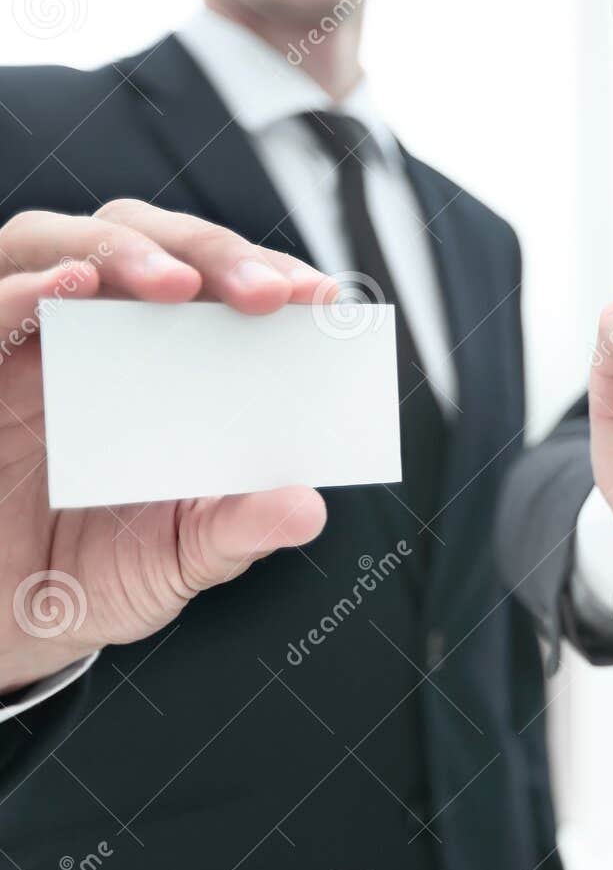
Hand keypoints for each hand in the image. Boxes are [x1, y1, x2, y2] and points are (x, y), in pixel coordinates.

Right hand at [0, 200, 330, 694]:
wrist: (4, 626)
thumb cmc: (92, 574)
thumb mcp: (180, 559)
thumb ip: (239, 530)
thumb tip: (308, 508)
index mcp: (156, 366)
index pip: (211, 287)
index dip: (265, 275)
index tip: (323, 298)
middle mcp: (87, 338)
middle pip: (143, 243)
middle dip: (213, 254)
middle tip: (269, 293)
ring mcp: (18, 348)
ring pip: (54, 246)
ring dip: (121, 252)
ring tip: (178, 285)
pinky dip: (20, 292)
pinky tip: (66, 286)